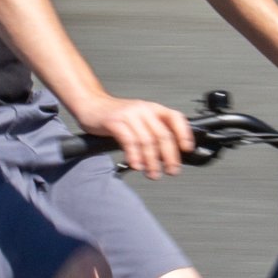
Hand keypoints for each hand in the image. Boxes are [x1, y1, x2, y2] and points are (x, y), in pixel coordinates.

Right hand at [79, 94, 195, 177]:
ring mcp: (129, 114)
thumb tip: (169, 155)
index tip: (187, 150)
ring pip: (147, 140)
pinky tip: (136, 165)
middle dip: (169, 156)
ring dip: (152, 161)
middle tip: (171, 170)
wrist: (90, 104)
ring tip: (153, 173)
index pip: (175, 118)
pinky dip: (135, 155)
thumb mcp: (139, 120)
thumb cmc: (116, 116)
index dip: (184, 134)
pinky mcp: (114, 121)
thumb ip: (153, 132)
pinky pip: (129, 141)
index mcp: (153, 109)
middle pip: (163, 134)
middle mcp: (143, 109)